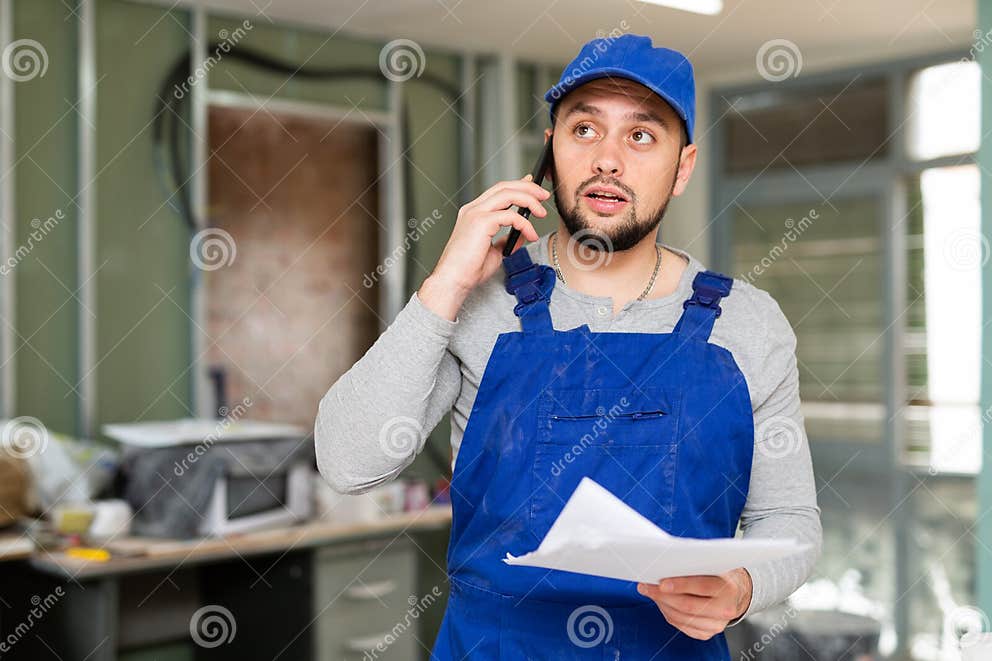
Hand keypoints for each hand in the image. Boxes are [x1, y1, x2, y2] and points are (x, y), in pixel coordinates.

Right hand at [418, 174, 549, 319]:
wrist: (454, 280)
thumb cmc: (468, 270)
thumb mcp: (494, 252)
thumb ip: (506, 240)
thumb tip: (521, 235)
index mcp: (473, 213)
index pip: (498, 191)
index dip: (517, 184)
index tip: (532, 185)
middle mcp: (473, 209)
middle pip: (504, 186)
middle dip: (527, 187)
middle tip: (543, 195)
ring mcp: (476, 213)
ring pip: (508, 194)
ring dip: (529, 199)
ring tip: (542, 212)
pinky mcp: (481, 222)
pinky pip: (511, 216)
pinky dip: (525, 224)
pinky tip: (531, 235)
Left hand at [636, 568, 751, 640]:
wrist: (737, 591)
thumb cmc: (721, 573)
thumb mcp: (712, 563)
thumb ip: (694, 563)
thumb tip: (666, 562)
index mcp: (729, 588)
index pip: (701, 587)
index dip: (680, 585)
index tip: (661, 583)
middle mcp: (725, 609)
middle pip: (688, 606)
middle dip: (663, 596)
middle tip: (646, 586)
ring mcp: (717, 624)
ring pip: (683, 618)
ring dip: (662, 605)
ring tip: (649, 592)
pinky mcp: (708, 633)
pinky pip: (683, 626)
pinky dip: (669, 614)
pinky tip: (662, 603)